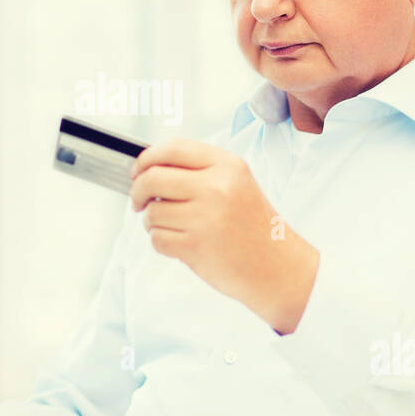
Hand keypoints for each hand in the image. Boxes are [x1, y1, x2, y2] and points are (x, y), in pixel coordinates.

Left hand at [128, 139, 318, 332]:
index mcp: (227, 166)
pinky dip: (160, 241)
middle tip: (139, 201)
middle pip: (153, 178)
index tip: (138, 170)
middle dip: (137, 191)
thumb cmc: (252, 226)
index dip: (147, 158)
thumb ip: (199, 170)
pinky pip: (157, 238)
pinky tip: (178, 242)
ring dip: (151, 221)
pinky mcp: (195, 246)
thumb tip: (149, 167)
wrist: (277, 267)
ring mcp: (205, 217)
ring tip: (169, 226)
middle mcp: (216, 187)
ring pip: (151, 212)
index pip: (173, 148)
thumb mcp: (237, 183)